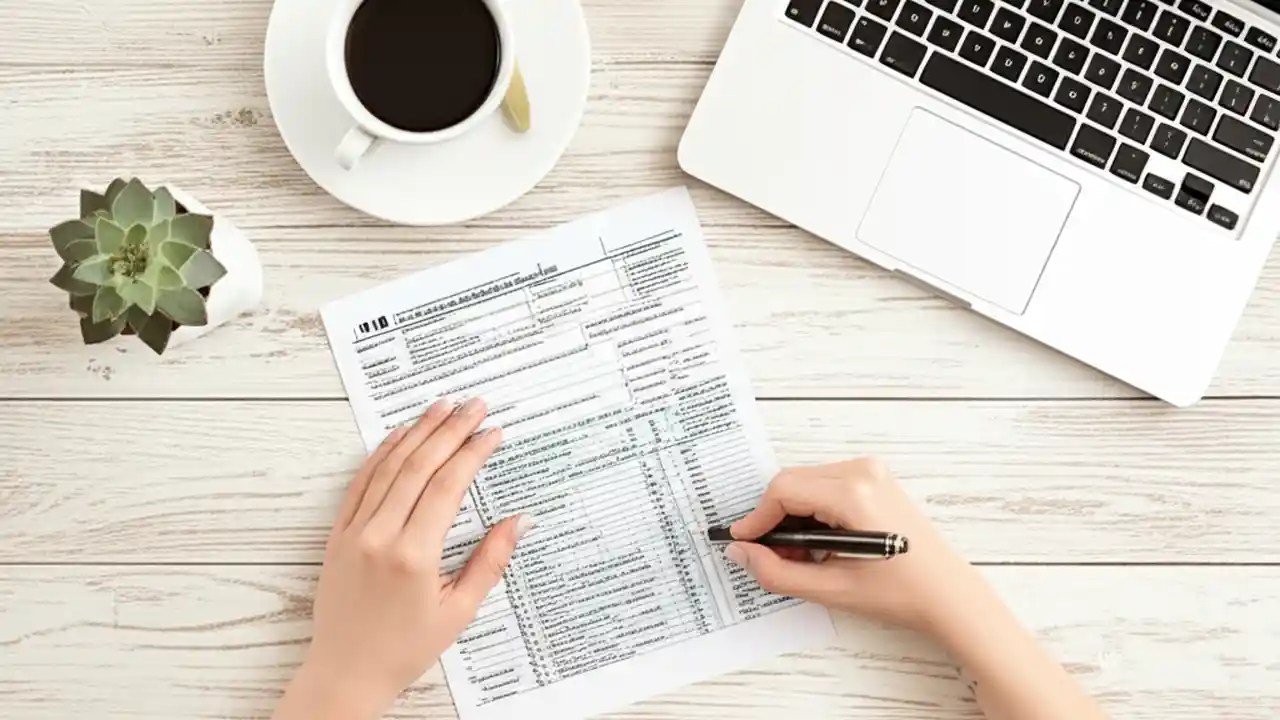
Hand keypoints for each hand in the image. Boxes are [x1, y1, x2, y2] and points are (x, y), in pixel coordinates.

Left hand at [273, 398, 531, 719]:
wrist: (346, 672)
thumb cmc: (405, 648)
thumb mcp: (460, 611)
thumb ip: (490, 561)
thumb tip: (520, 520)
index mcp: (414, 556)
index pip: (448, 486)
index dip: (472, 453)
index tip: (492, 432)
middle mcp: (380, 537)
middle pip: (419, 466)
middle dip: (450, 429)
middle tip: (474, 404)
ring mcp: (354, 532)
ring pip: (388, 467)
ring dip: (418, 432)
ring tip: (442, 407)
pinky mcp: (337, 535)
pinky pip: (360, 483)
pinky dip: (382, 454)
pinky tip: (400, 435)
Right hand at [726, 458, 983, 636]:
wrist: (949, 594)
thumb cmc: (901, 593)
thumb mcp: (833, 589)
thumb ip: (778, 572)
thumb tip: (741, 553)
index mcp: (854, 494)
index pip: (784, 490)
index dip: (757, 518)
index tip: (742, 542)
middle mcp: (863, 472)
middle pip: (793, 482)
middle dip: (775, 519)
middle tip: (773, 557)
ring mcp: (872, 472)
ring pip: (806, 483)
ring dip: (793, 516)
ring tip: (800, 557)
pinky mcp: (875, 479)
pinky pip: (826, 485)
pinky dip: (812, 511)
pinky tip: (819, 544)